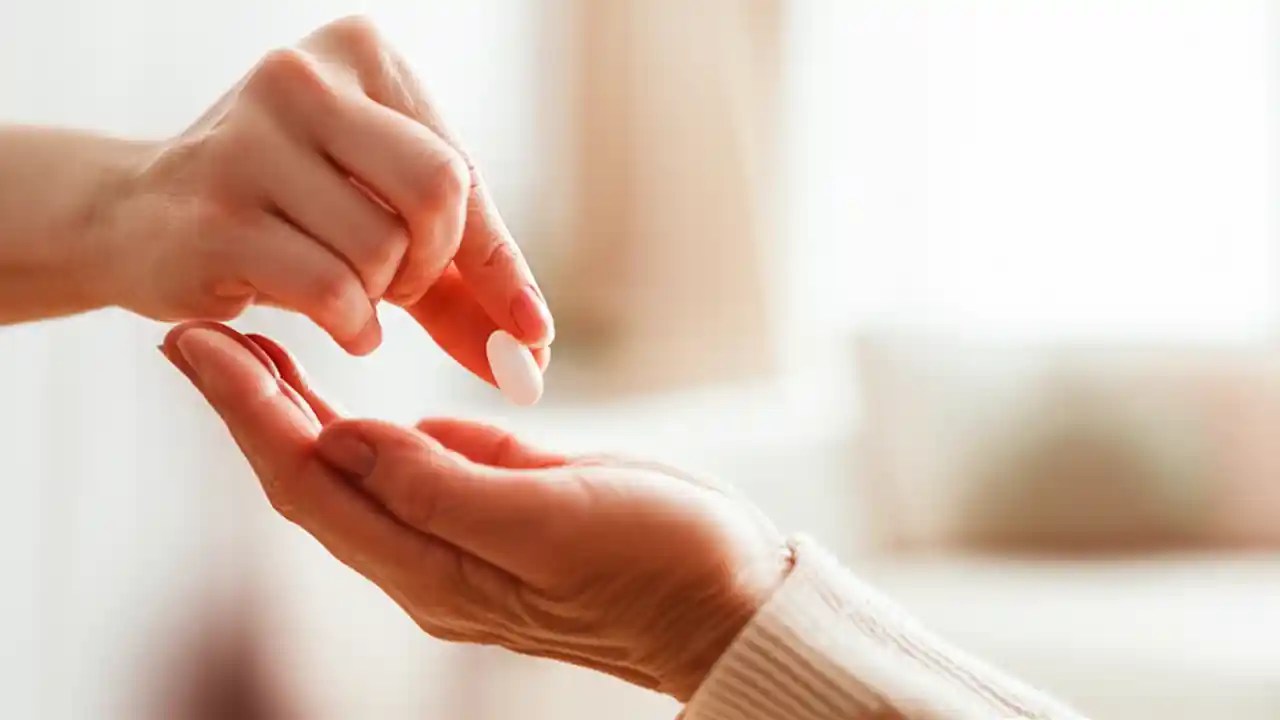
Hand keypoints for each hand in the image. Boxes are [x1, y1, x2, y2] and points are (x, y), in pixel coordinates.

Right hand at [98, 16, 551, 360]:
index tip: (535, 334)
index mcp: (359, 54)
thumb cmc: (284, 213)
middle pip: (439, 193)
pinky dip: (352, 325)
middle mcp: (302, 78)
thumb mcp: (383, 217)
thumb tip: (534, 350)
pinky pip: (333, 290)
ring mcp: (249, 141)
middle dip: (433, 266)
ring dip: (380, 298)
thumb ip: (464, 274)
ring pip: (384, 250)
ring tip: (347, 292)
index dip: (501, 263)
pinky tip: (338, 322)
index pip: (460, 169)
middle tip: (401, 287)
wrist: (139, 218)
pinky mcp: (214, 215)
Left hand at [161, 321, 790, 699]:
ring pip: (353, 471)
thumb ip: (447, 486)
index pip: (311, 484)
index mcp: (436, 568)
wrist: (730, 600)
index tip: (198, 344)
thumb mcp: (554, 519)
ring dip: (296, 411)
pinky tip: (350, 391)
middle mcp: (433, 559)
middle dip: (252, 405)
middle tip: (203, 331)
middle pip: (314, 479)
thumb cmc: (658, 562)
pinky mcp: (499, 512)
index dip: (248, 414)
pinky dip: (364, 423)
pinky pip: (409, 466)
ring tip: (256, 348)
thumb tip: (347, 439)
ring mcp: (464, 538)